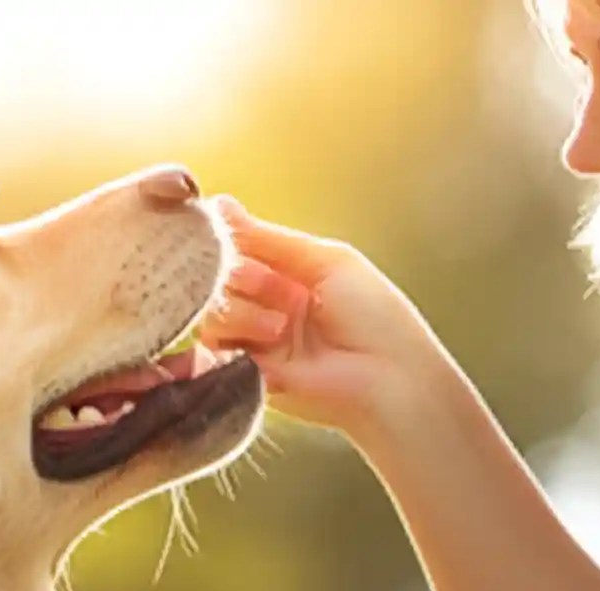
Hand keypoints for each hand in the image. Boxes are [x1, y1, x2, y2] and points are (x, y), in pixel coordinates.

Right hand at [199, 195, 446, 440]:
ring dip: (241, 310)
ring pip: (211, 310)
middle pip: (217, 277)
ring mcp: (255, 338)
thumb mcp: (325, 261)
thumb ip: (269, 238)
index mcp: (288, 272)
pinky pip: (213, 347)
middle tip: (271, 284)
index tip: (217, 231)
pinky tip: (268, 338)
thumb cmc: (374, 316)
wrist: (388, 378)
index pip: (237, 246)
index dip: (226, 239)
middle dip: (239, 274)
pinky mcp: (246, 372)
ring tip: (279, 326)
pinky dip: (234, 337)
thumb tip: (219, 204)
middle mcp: (267, 302)